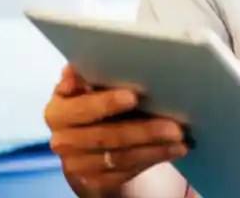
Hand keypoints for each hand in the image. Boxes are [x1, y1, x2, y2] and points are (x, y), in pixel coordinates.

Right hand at [44, 65, 189, 196]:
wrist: (87, 140)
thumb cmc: (96, 100)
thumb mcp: (91, 84)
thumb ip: (93, 73)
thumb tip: (101, 58)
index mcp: (58, 110)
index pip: (82, 108)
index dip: (106, 103)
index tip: (133, 96)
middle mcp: (62, 139)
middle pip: (106, 136)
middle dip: (143, 130)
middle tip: (175, 125)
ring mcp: (76, 164)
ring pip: (119, 157)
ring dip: (154, 147)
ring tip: (181, 138)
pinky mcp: (93, 181)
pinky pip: (125, 172)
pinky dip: (153, 159)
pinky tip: (174, 150)